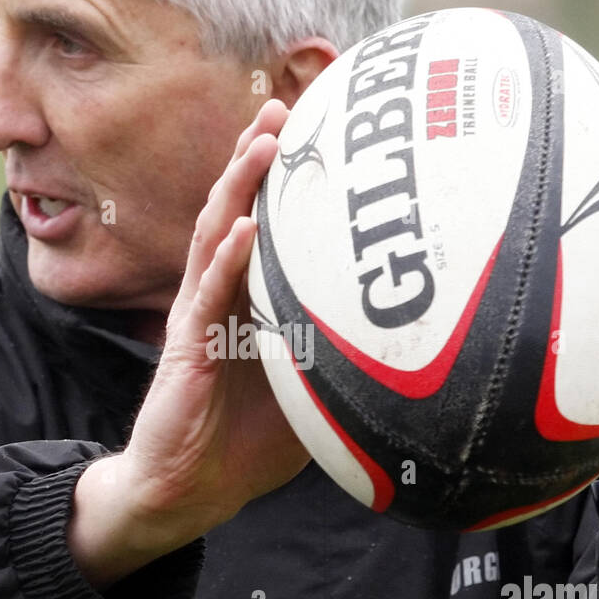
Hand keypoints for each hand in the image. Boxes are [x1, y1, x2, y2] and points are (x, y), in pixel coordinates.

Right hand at [69, 99, 310, 588]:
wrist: (189, 491)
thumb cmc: (246, 443)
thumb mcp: (310, 392)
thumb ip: (343, 359)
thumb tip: (413, 346)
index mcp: (247, 300)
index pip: (265, 224)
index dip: (284, 179)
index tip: (315, 129)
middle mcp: (220, 296)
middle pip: (236, 211)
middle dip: (257, 158)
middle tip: (286, 107)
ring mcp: (199, 317)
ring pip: (215, 236)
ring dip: (238, 188)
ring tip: (262, 143)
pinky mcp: (185, 350)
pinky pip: (206, 296)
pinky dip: (226, 260)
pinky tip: (245, 228)